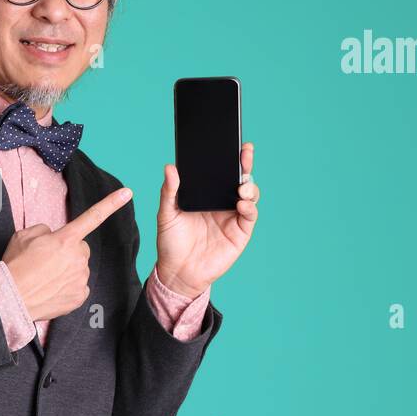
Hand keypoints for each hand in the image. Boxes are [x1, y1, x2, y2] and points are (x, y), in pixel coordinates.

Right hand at [2, 187, 132, 322]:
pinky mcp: (80, 296)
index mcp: (65, 239)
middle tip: (46, 261)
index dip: (111, 203)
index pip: (92, 216)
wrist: (11, 298)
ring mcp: (80, 278)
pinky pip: (79, 286)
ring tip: (45, 277)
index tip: (128, 192)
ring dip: (66, 270)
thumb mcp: (24, 235)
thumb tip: (53, 238)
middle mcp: (78, 257)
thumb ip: (44, 230)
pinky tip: (51, 289)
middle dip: (68, 252)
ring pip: (79, 268)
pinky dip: (67, 287)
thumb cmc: (16, 265)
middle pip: (80, 249)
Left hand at [155, 142, 259, 296]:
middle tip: (245, 152)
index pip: (219, 172)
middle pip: (238, 178)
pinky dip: (249, 206)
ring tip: (241, 185)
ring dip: (249, 186)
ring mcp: (233, 217)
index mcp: (206, 195)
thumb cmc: (170, 243)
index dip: (228, 158)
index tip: (233, 143)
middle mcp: (222, 202)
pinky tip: (241, 202)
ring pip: (249, 194)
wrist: (177, 272)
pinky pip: (250, 215)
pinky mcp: (240, 232)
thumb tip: (170, 167)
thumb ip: (169, 191)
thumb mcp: (166, 214)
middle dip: (244, 164)